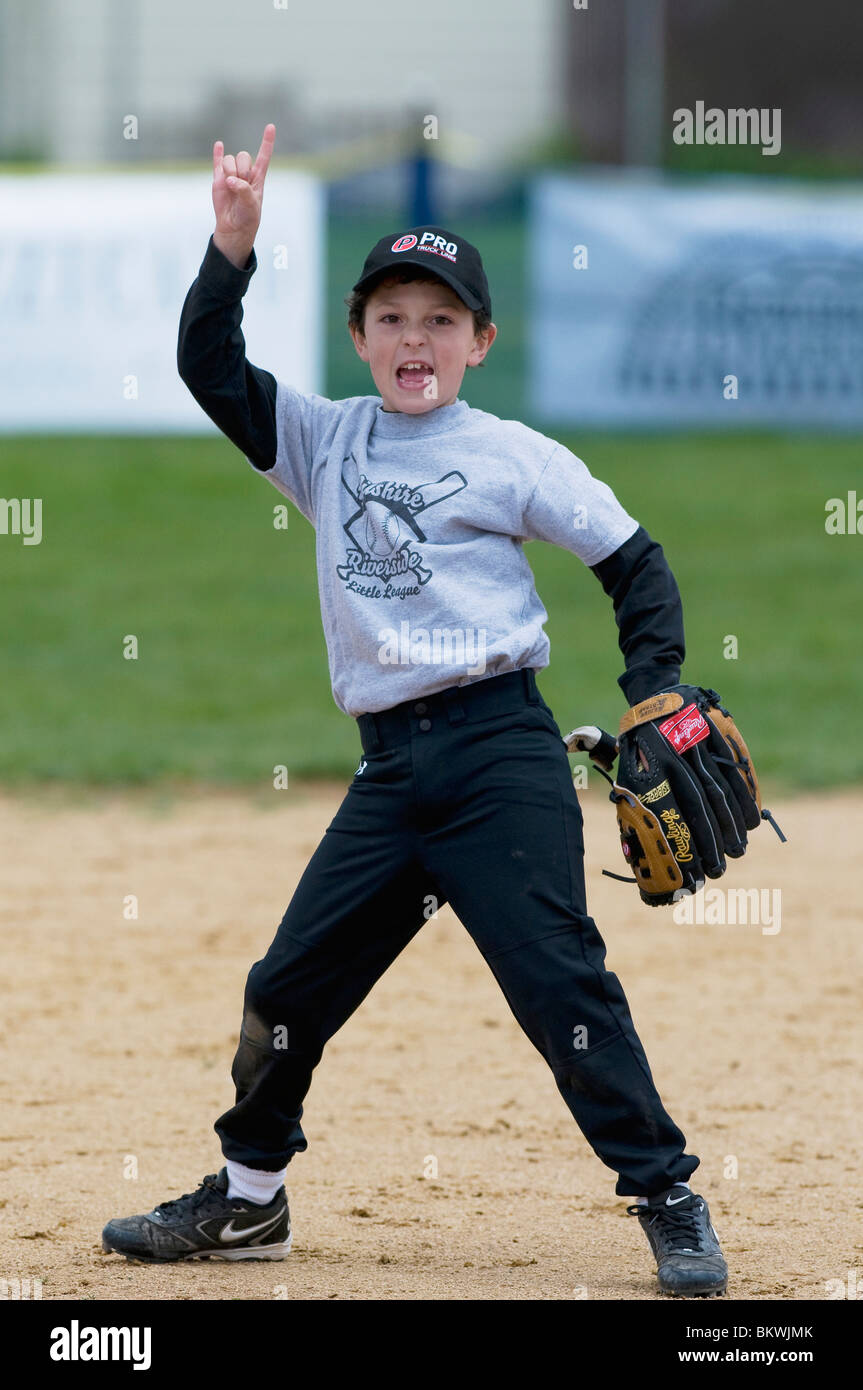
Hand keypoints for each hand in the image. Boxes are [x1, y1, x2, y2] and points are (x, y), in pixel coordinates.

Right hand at [212, 123, 275, 268]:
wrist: (233, 227)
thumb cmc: (247, 216)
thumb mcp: (251, 204)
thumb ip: (243, 189)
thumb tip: (230, 180)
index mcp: (258, 177)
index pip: (263, 156)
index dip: (267, 142)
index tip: (270, 126)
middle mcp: (245, 173)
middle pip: (243, 156)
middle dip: (241, 168)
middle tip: (241, 183)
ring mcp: (231, 174)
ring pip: (229, 160)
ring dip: (229, 171)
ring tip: (230, 186)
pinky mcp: (218, 178)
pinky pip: (217, 161)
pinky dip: (218, 153)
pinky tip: (219, 145)